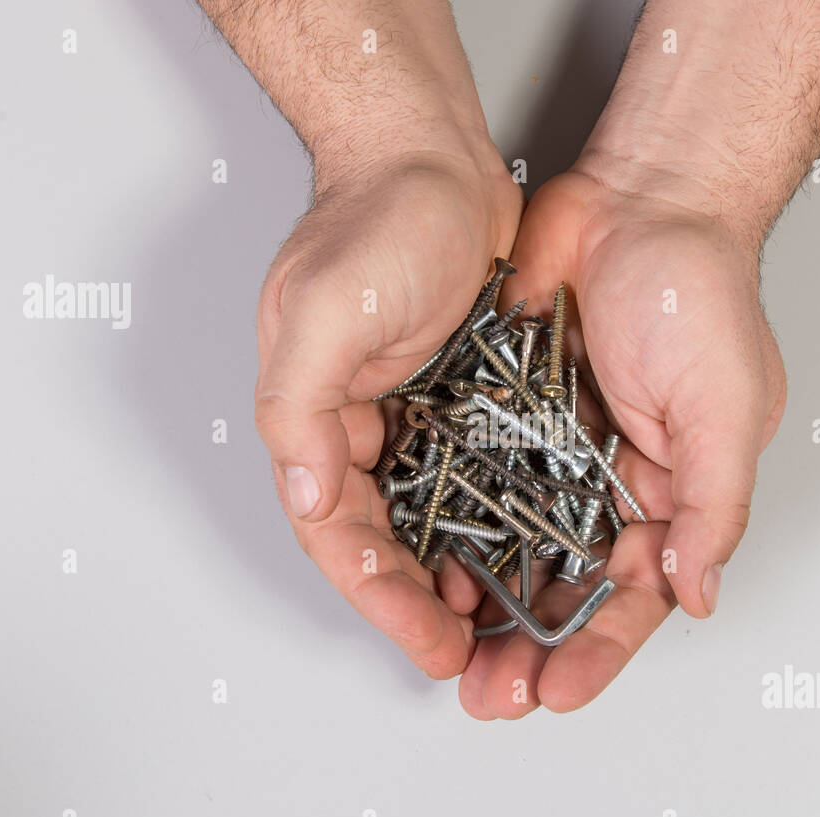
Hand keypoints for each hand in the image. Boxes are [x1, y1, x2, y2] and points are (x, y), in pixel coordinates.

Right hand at [255, 146, 519, 677]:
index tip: (427, 640)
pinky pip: (475, 481)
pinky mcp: (462, 402)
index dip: (379, 595)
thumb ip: (300, 409)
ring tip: (496, 627)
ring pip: (430, 523)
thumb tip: (302, 493)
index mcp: (313, 419)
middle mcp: (358, 429)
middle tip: (469, 657)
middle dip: (418, 607)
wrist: (433, 156)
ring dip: (455, 579)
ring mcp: (412, 418)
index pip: (337, 534)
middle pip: (383, 544)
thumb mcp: (322, 312)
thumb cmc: (373, 219)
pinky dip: (491, 526)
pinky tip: (519, 558)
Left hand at [458, 156, 785, 717]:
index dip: (599, 650)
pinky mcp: (504, 412)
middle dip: (530, 649)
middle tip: (490, 695)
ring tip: (449, 653)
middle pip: (566, 588)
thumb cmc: (701, 294)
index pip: (636, 597)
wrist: (641, 195)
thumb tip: (698, 596)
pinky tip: (423, 569)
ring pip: (511, 549)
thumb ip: (712, 507)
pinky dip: (450, 528)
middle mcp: (610, 482)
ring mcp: (553, 450)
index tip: (558, 693)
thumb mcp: (725, 409)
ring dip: (484, 605)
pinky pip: (472, 482)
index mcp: (672, 493)